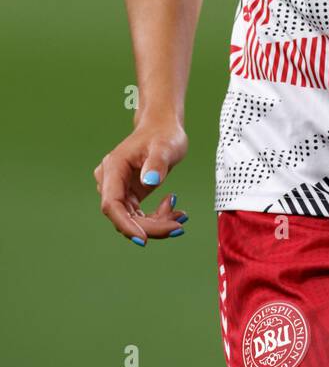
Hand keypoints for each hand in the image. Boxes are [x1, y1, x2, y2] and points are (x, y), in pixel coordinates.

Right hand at [93, 116, 188, 245]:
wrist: (163, 127)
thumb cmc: (163, 133)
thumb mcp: (165, 145)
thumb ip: (157, 162)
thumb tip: (149, 180)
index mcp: (113, 168)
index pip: (112, 204)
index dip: (125, 224)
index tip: (144, 239)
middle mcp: (111, 181)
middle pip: (124, 216)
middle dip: (151, 226)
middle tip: (177, 227)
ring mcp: (119, 189)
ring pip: (133, 219)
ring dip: (156, 223)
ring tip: (180, 216)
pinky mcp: (129, 196)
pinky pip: (140, 216)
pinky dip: (158, 218)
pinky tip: (175, 210)